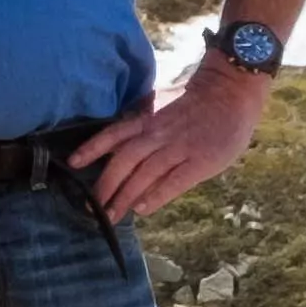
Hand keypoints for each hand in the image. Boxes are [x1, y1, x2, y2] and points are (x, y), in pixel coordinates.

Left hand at [75, 67, 269, 225]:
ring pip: (145, 174)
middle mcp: (159, 133)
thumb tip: (121, 146)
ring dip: (125, 197)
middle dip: (105, 185)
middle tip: (91, 208)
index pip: (114, 133)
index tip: (73, 163)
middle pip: (124, 160)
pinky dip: (157, 195)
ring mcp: (180, 146)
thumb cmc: (196, 102)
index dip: (92, 148)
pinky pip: (175, 181)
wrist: (231, 90)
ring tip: (110, 216)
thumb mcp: (163, 105)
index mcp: (149, 119)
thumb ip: (144, 123)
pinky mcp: (201, 160)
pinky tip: (143, 209)